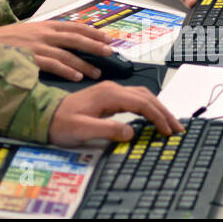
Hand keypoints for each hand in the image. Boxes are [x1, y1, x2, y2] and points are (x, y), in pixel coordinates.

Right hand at [0, 21, 115, 81]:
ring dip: (84, 63)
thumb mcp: (27, 32)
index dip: (92, 32)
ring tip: (97, 72)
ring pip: (66, 53)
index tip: (107, 37)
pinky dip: (66, 70)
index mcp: (44, 25)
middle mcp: (43, 33)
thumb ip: (46, 36)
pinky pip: (52, 64)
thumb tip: (66, 43)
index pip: (74, 26)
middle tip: (110, 52)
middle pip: (75, 38)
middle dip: (95, 45)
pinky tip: (76, 77)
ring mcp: (36, 45)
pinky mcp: (29, 58)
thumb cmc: (3, 41)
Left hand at [49, 81, 182, 144]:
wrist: (45, 116)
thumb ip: (107, 130)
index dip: (158, 117)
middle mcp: (111, 89)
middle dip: (164, 112)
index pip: (142, 103)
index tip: (168, 132)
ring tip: (170, 125)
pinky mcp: (108, 98)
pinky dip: (148, 108)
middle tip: (177, 130)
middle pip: (146, 96)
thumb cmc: (61, 123)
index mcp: (108, 94)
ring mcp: (110, 92)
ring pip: (142, 96)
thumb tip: (131, 131)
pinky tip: (152, 119)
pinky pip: (135, 100)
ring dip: (158, 109)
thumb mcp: (83, 129)